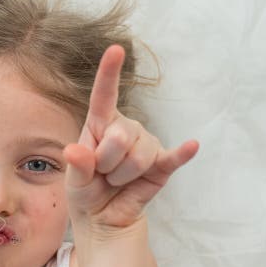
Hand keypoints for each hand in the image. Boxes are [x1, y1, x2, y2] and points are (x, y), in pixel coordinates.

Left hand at [63, 45, 199, 232]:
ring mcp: (146, 144)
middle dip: (107, 162)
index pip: (104, 96)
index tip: (115, 49)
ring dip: (122, 175)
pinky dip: (182, 153)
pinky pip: (173, 157)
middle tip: (102, 174)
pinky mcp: (162, 164)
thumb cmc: (86, 190)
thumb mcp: (74, 179)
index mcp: (99, 125)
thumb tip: (74, 152)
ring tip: (116, 181)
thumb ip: (76, 165)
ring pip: (138, 156)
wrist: (103, 217)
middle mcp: (125, 129)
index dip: (109, 73)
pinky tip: (191, 146)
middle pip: (120, 137)